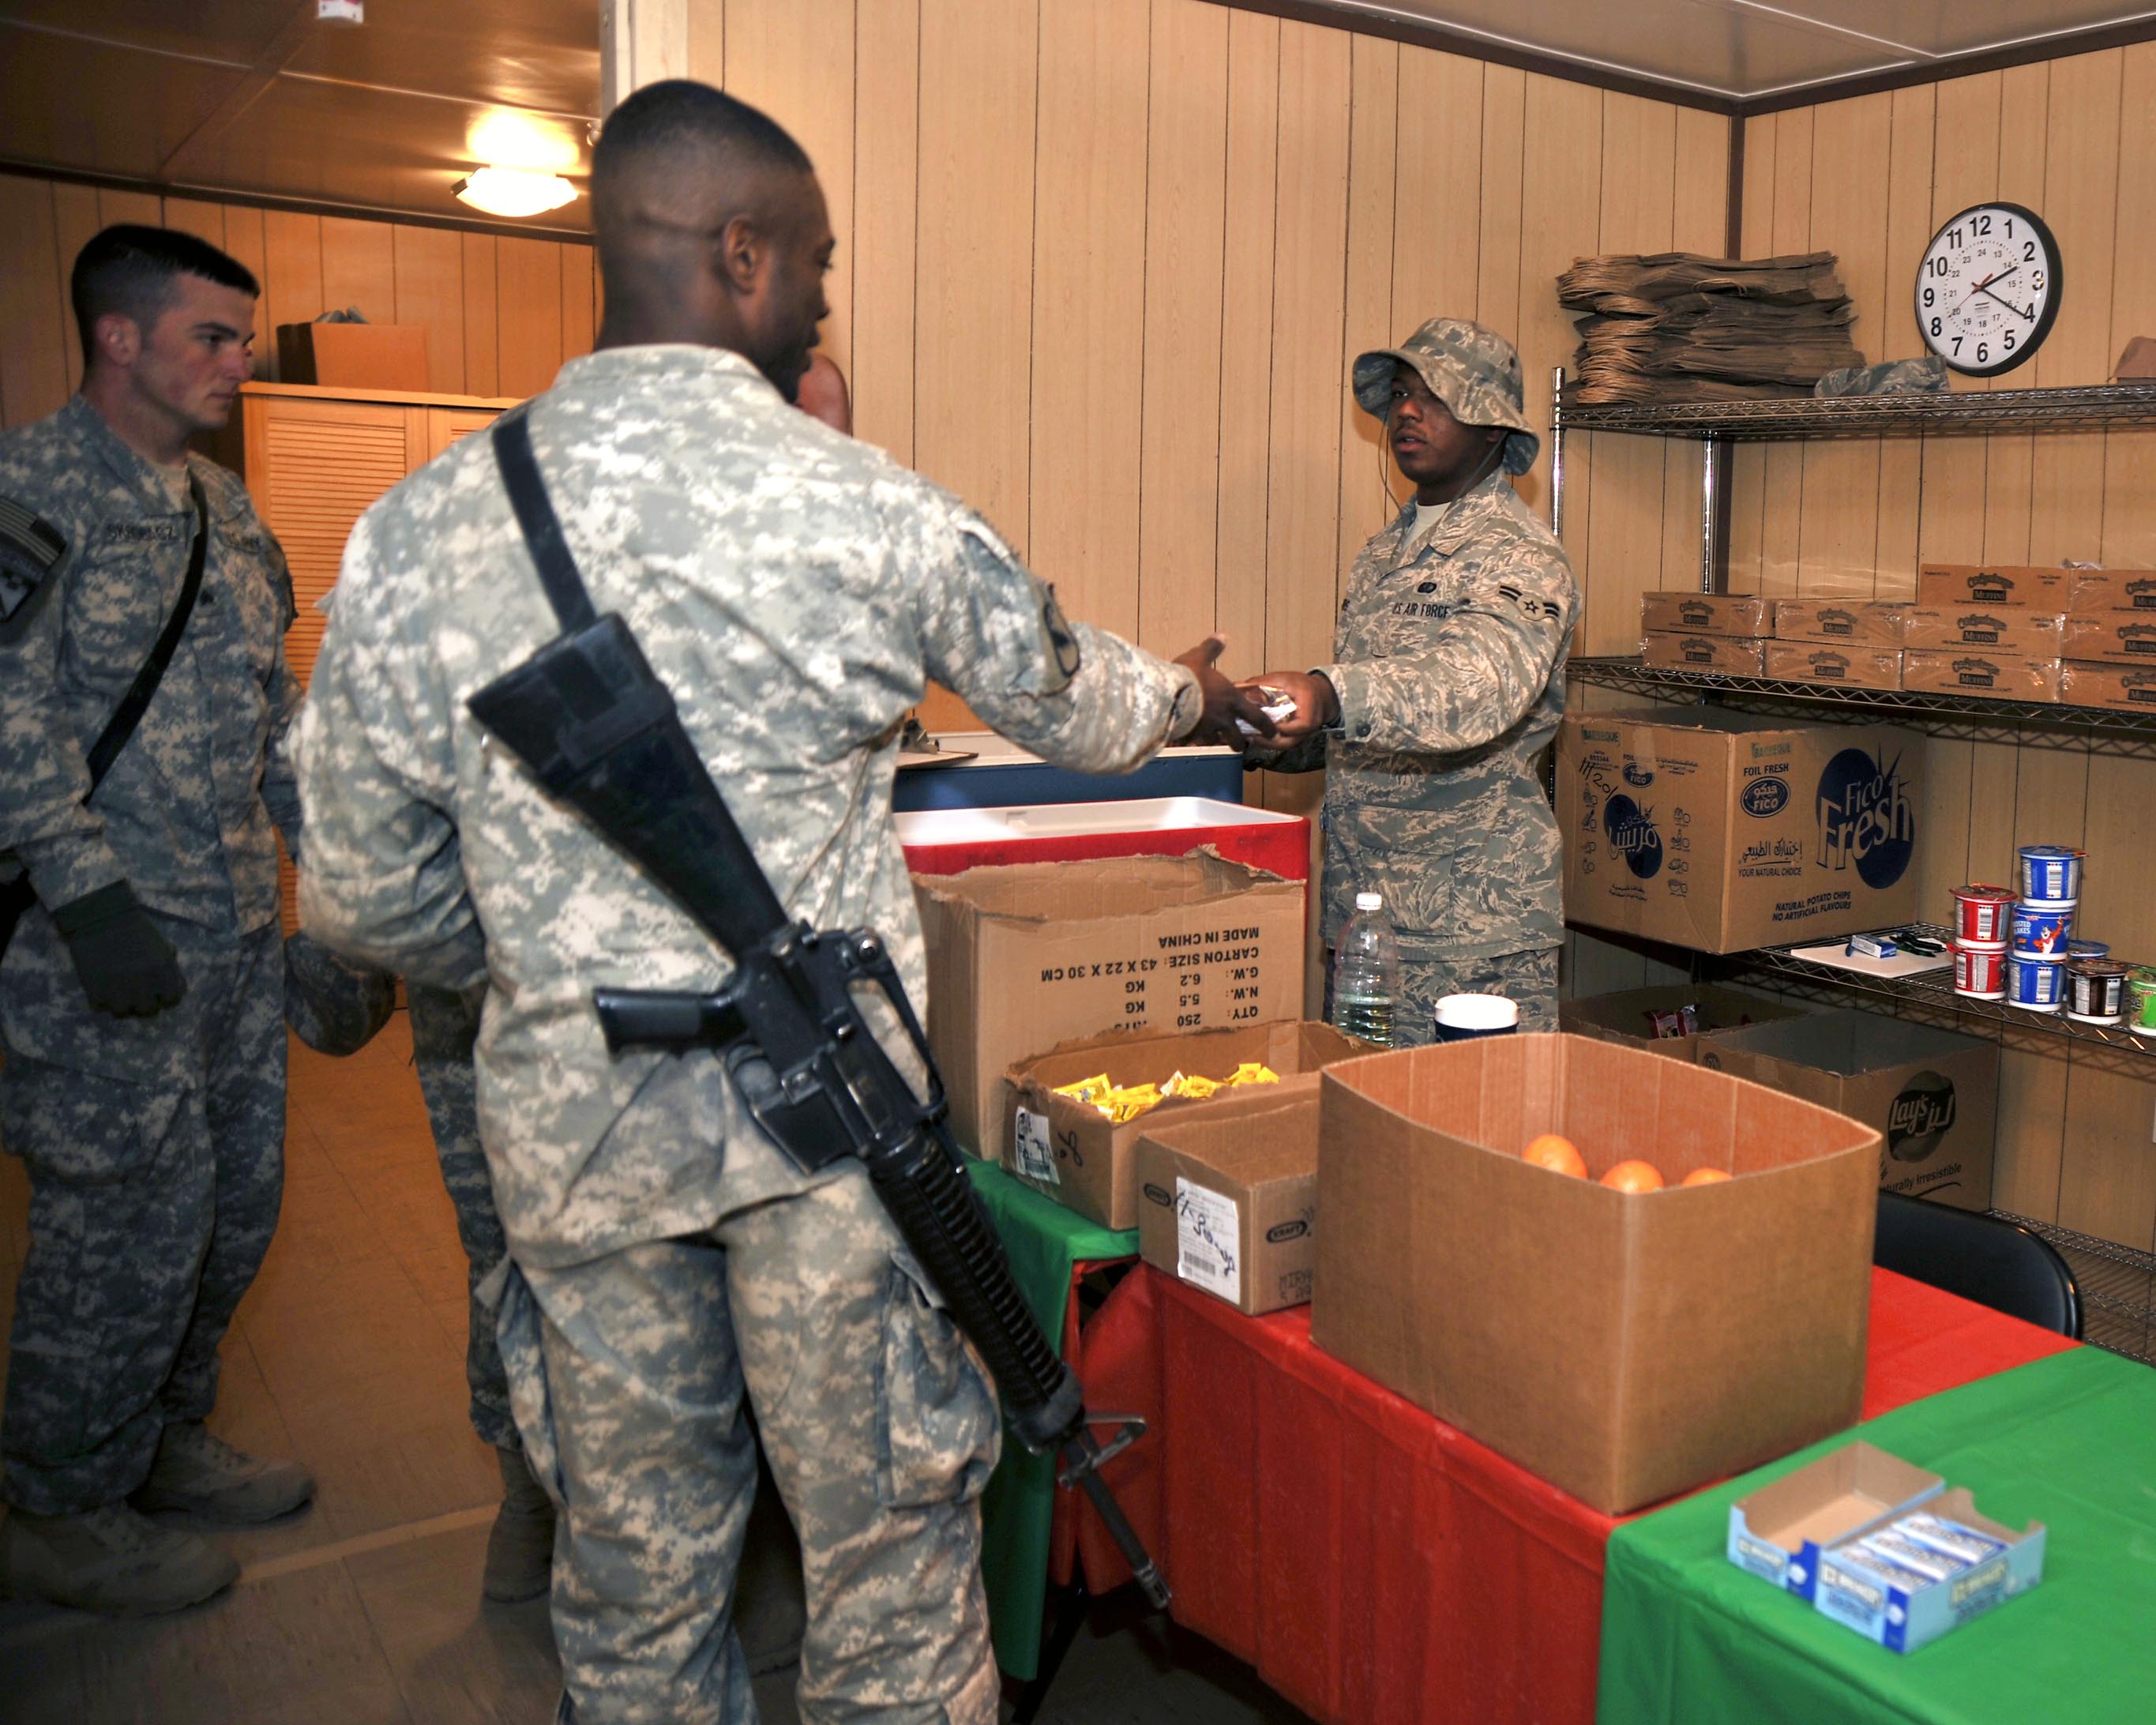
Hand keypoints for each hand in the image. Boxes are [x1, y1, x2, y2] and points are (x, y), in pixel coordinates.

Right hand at [52, 880, 186, 1017]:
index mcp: (163, 969)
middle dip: (144, 1003)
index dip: (165, 997)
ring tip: (117, 992)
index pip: (173, 1000)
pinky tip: (101, 987)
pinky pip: (100, 1007)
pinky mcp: (94, 989)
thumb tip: (175, 983)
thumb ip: (168, 964)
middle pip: (149, 1011)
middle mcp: (144, 983)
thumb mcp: (159, 942)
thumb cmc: (132, 926)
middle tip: (136, 994)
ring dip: (121, 1004)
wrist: (98, 914)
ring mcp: (118, 988)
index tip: (158, 993)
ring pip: (123, 1013)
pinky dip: (100, 1000)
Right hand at [1173, 636, 1275, 746]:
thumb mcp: (1200, 657)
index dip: (1267, 727)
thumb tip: (1221, 636)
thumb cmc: (1189, 676)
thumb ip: (1212, 649)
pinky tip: (1185, 740)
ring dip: (1216, 742)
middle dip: (1239, 743)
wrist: (1169, 695)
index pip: (1256, 717)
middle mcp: (1223, 718)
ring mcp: (1207, 729)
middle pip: (1237, 738)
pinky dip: (1191, 741)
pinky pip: (1193, 742)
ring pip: (1216, 742)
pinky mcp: (1189, 736)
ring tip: (1211, 741)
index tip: (1272, 733)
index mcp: (1232, 700)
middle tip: (1239, 744)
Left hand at [1242, 669, 1338, 744]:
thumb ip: (1262, 683)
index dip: (1284, 728)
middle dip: (1270, 741)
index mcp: (1310, 707)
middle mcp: (1311, 724)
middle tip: (1251, 736)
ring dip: (1268, 743)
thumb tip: (1238, 687)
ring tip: (1250, 737)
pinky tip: (1257, 736)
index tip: (1266, 724)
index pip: (1302, 724)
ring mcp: (1305, 733)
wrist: (1319, 693)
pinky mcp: (1298, 737)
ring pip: (1287, 745)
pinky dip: (1271, 742)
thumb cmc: (1302, 684)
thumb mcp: (1283, 679)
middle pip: (1292, 741)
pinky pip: (1285, 743)